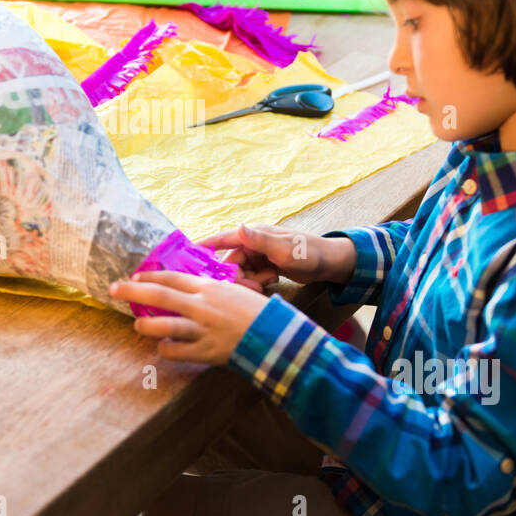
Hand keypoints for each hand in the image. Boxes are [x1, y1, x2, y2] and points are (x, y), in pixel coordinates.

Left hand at [109, 271, 268, 365]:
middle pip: (161, 295)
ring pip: (166, 325)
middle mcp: (203, 307)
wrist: (277, 336)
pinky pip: (178, 352)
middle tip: (113, 288)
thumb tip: (182, 288)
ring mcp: (204, 330)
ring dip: (147, 324)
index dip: (150, 275)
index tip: (134, 275)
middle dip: (134, 291)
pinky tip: (162, 347)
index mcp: (209, 288)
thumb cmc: (255, 311)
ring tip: (137, 324)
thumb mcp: (232, 291)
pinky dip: (167, 349)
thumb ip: (207, 290)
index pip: (172, 278)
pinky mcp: (207, 352)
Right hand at [195, 225, 356, 290]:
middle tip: (251, 287)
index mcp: (253, 234)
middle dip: (236, 277)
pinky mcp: (265, 267)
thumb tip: (238, 228)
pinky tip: (271, 283)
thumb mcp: (284, 248)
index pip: (222, 239)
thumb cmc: (309, 252)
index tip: (185, 256)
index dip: (203, 247)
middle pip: (230, 262)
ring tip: (264, 285)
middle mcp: (253, 243)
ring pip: (240, 273)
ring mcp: (259, 256)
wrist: (331, 264)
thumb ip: (261, 240)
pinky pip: (251, 278)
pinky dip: (257, 283)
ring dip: (248, 282)